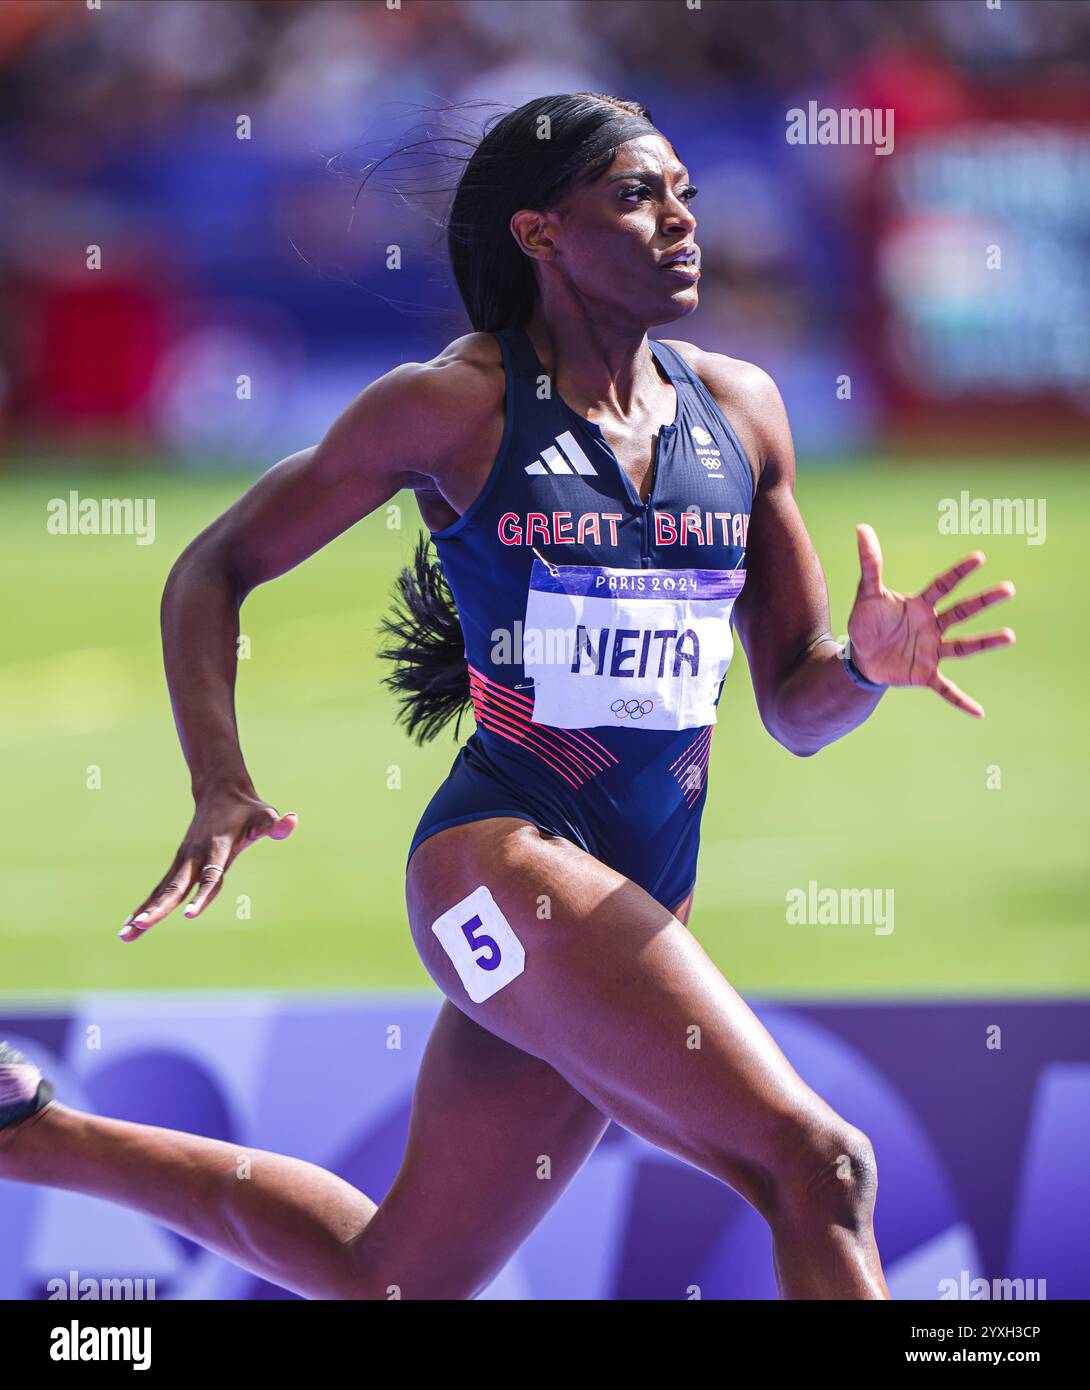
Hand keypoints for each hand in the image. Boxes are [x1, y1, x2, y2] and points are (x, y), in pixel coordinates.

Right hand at [119, 787, 296, 941]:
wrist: (220, 791)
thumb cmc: (248, 809)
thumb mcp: (265, 815)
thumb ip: (276, 825)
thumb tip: (291, 821)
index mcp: (217, 848)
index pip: (210, 876)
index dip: (202, 896)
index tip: (189, 916)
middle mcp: (195, 856)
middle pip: (177, 887)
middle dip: (159, 908)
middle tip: (140, 926)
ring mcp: (184, 860)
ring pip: (163, 890)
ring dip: (144, 911)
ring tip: (125, 935)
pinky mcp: (179, 864)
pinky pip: (160, 889)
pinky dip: (146, 905)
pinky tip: (130, 925)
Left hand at [847, 524, 1014, 717]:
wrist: (860, 657)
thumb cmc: (867, 622)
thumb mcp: (867, 593)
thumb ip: (869, 563)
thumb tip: (862, 528)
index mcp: (921, 605)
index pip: (943, 585)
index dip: (959, 572)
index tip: (979, 557)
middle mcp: (932, 626)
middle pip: (961, 611)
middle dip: (983, 601)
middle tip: (1009, 588)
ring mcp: (932, 650)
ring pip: (963, 646)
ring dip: (985, 642)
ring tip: (1009, 636)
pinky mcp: (925, 674)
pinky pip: (946, 689)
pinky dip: (960, 700)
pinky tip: (979, 712)